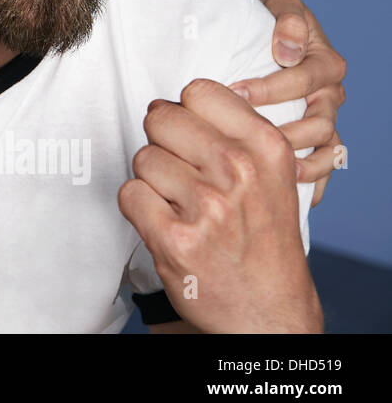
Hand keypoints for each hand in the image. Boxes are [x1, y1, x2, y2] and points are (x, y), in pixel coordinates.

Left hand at [118, 79, 322, 332]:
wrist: (269, 311)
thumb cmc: (264, 238)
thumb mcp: (273, 174)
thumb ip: (233, 132)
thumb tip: (174, 99)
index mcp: (266, 147)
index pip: (198, 91)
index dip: (186, 112)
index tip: (194, 137)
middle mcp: (238, 171)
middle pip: (161, 117)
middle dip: (163, 142)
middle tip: (181, 173)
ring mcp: (206, 206)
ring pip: (143, 157)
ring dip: (153, 181)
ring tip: (181, 206)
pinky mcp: (174, 238)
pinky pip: (130, 194)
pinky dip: (139, 209)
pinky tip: (166, 224)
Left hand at [236, 0, 346, 205]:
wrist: (263, 22)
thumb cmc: (267, 11)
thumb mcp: (278, 4)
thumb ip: (288, 19)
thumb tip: (287, 50)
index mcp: (324, 62)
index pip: (306, 79)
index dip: (272, 87)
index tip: (237, 92)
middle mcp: (329, 93)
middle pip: (319, 121)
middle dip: (284, 133)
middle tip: (247, 142)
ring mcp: (324, 117)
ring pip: (325, 147)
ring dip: (301, 161)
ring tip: (271, 175)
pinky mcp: (315, 137)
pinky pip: (325, 165)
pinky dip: (315, 181)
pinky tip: (299, 199)